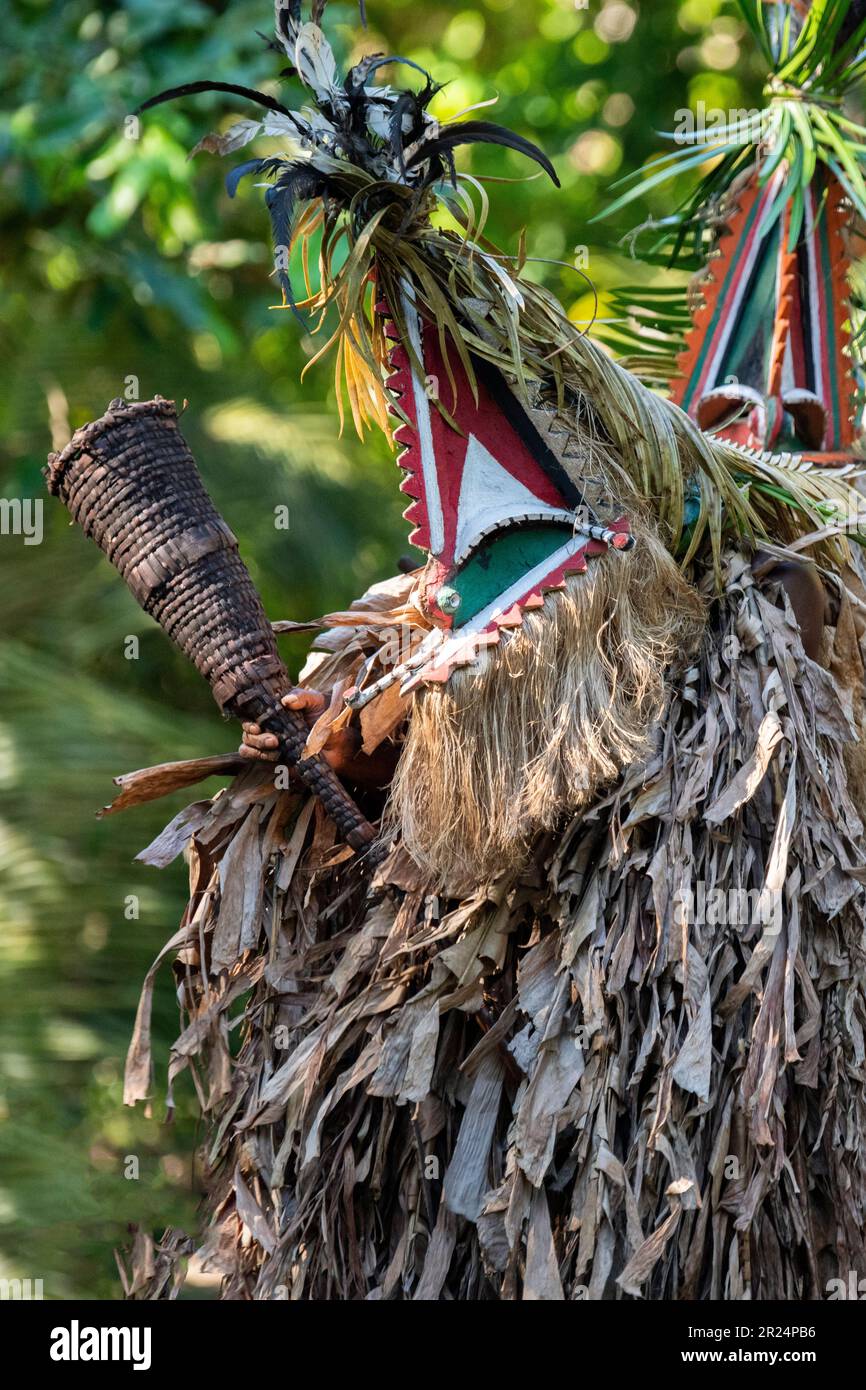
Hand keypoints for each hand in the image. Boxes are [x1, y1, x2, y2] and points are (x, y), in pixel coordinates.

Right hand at [239, 686, 397, 786]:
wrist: (341, 745)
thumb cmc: (330, 718)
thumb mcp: (318, 702)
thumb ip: (304, 698)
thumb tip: (286, 700)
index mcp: (277, 708)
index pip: (253, 708)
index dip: (249, 715)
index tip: (257, 724)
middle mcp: (269, 723)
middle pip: (247, 728)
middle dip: (255, 735)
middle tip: (273, 739)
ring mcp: (269, 740)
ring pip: (247, 743)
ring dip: (256, 746)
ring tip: (275, 745)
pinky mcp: (272, 756)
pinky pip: (253, 756)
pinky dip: (257, 756)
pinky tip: (274, 755)